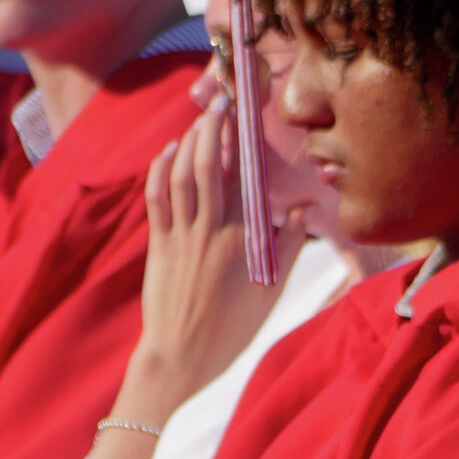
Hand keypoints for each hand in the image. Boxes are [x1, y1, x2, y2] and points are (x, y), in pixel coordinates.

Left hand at [119, 96, 304, 427]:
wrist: (184, 355)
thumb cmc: (235, 327)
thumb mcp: (272, 289)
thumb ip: (287, 245)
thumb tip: (300, 209)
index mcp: (243, 240)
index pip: (242, 178)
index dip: (240, 141)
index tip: (244, 115)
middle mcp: (210, 231)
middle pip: (206, 166)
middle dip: (210, 128)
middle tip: (218, 103)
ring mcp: (181, 236)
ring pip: (181, 176)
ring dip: (187, 143)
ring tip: (198, 120)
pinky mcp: (160, 245)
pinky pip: (158, 198)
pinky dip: (161, 170)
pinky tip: (168, 152)